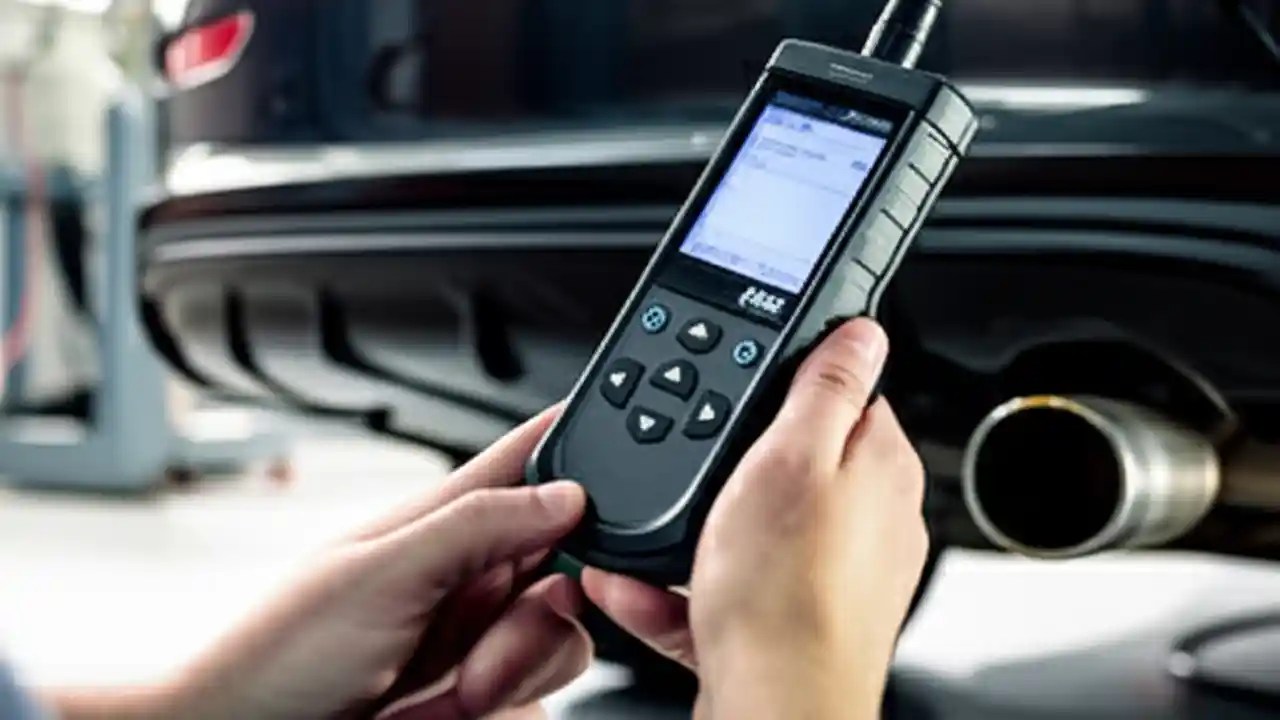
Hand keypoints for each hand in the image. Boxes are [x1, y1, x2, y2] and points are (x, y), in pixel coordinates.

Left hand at [98, 409, 592, 719]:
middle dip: (548, 605)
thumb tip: (567, 491)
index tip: (627, 472)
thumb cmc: (276, 656)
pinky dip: (515, 694)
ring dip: (524, 661)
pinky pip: (539, 683)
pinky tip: (456, 703)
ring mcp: (472, 632)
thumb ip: (475, 525)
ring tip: (463, 688)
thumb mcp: (380, 575)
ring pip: (560, 629)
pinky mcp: (475, 688)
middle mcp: (465, 569)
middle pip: (567, 558)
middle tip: (505, 634)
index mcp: (440, 518)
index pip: (528, 458)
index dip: (581, 449)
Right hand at [582, 318, 927, 719]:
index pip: (845, 397)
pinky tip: (635, 587)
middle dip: (729, 465)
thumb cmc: (787, 593)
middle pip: (792, 464)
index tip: (743, 391)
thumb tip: (861, 331)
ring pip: (751, 530)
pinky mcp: (793, 621)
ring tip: (647, 531)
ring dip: (693, 530)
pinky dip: (679, 587)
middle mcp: (869, 522)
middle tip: (687, 465)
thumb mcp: (792, 456)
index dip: (787, 388)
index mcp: (879, 469)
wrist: (774, 706)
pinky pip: (729, 588)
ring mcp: (832, 575)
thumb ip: (826, 386)